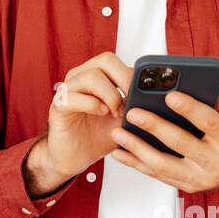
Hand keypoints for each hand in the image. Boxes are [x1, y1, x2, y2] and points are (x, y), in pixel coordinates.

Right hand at [27, 52, 134, 194]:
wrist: (74, 157)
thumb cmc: (97, 136)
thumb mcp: (125, 120)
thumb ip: (137, 106)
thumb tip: (160, 99)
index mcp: (97, 76)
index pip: (117, 61)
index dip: (134, 74)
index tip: (146, 93)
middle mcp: (81, 78)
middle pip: (106, 60)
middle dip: (125, 80)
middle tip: (132, 101)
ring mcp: (68, 90)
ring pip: (92, 76)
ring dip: (111, 95)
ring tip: (116, 112)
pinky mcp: (58, 106)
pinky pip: (74, 97)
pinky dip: (92, 105)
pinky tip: (101, 114)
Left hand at [110, 82, 218, 196]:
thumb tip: (216, 86)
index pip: (209, 123)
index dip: (190, 109)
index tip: (170, 95)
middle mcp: (216, 163)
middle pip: (181, 144)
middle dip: (155, 127)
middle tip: (133, 113)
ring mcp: (201, 178)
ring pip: (164, 165)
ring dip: (137, 149)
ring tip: (118, 132)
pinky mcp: (187, 186)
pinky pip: (158, 175)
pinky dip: (137, 164)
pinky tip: (120, 152)